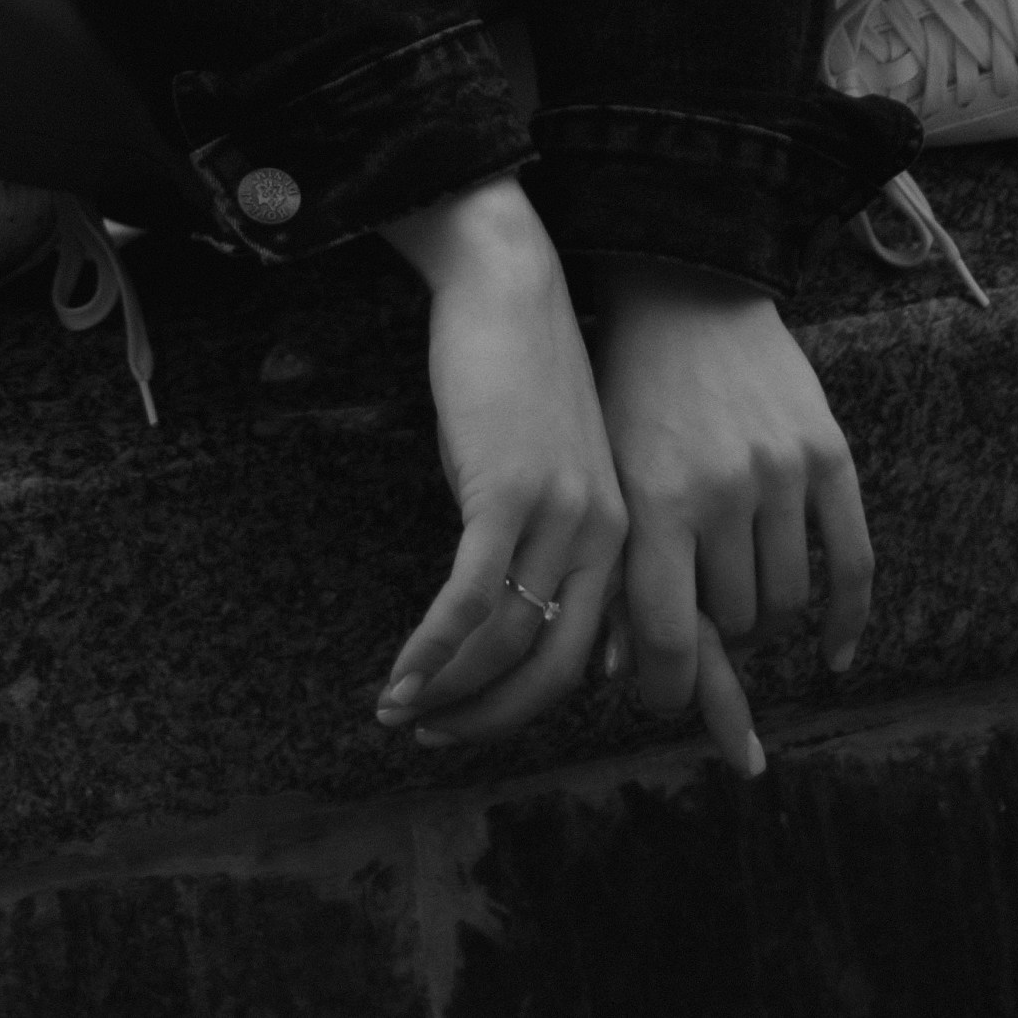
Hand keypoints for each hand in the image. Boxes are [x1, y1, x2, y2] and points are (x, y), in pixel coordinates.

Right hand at [372, 176, 625, 745]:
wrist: (508, 283)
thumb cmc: (513, 373)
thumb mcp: (540, 468)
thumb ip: (534, 542)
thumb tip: (495, 617)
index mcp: (618, 534)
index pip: (586, 653)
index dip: (528, 704)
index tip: (475, 722)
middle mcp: (601, 534)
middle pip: (554, 668)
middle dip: (491, 718)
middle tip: (436, 735)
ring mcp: (559, 515)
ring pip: (505, 642)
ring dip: (448, 690)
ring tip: (400, 710)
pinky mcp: (508, 492)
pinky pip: (470, 600)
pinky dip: (431, 650)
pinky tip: (399, 678)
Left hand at [594, 255, 872, 778]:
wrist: (684, 289)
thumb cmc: (627, 392)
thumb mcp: (605, 473)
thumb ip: (613, 567)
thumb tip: (615, 676)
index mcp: (652, 497)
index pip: (669, 635)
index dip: (666, 688)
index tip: (660, 697)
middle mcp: (722, 488)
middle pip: (735, 621)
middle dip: (716, 635)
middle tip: (700, 621)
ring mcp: (782, 471)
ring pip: (788, 601)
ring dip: (766, 619)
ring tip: (741, 602)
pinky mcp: (829, 453)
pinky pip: (853, 562)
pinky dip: (846, 619)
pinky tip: (832, 655)